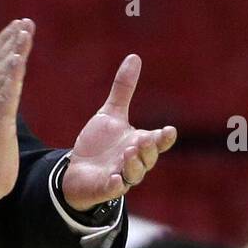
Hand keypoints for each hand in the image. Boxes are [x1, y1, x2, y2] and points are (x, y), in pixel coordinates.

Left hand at [61, 53, 176, 210]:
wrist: (78, 171)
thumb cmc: (99, 144)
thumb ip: (123, 89)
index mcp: (139, 143)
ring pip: (134, 174)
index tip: (169, 131)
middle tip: (143, 139)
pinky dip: (115, 186)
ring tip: (129, 152)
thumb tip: (134, 57)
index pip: (158, 141)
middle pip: (148, 158)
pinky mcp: (105, 188)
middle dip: (148, 149)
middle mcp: (134, 161)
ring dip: (134, 164)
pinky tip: (114, 180)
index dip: (164, 138)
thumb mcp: (110, 114)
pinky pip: (113, 189)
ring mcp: (121, 176)